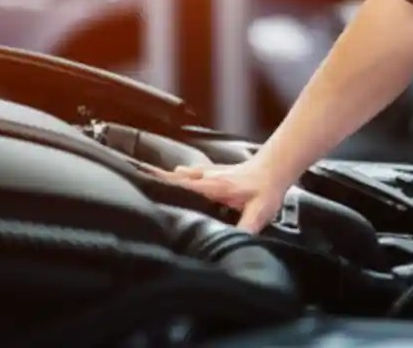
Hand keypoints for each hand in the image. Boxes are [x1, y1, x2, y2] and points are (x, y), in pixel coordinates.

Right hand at [149, 158, 290, 232]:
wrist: (276, 167)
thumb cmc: (267, 188)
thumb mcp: (259, 213)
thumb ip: (245, 228)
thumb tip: (233, 245)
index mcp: (213, 186)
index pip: (181, 185)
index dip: (162, 186)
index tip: (142, 186)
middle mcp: (207, 177)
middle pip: (175, 179)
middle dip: (157, 183)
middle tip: (137, 189)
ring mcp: (209, 172)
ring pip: (181, 175)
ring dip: (167, 181)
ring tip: (149, 188)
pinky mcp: (214, 173)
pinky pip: (190, 175)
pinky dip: (180, 179)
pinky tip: (176, 186)